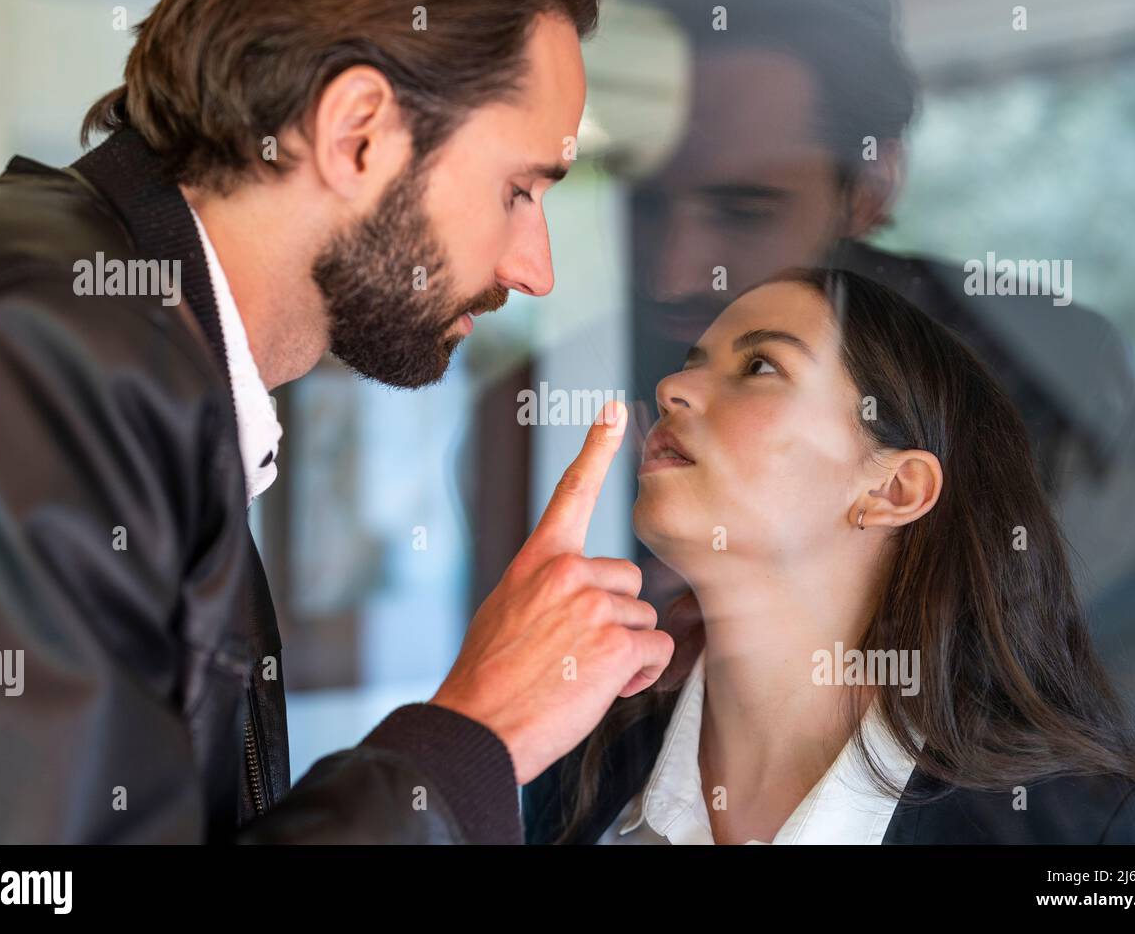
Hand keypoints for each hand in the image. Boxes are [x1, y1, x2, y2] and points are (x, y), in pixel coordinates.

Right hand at [430, 401, 673, 784]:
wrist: (478, 725)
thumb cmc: (490, 678)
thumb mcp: (507, 610)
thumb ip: (547, 589)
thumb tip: (581, 597)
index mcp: (539, 560)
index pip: (572, 492)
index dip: (596, 447)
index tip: (613, 409)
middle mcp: (569, 572)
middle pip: (629, 581)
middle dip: (616, 618)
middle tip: (578, 653)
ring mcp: (594, 605)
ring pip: (643, 620)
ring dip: (626, 652)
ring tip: (581, 676)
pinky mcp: (616, 643)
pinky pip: (656, 650)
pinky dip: (640, 675)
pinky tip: (603, 688)